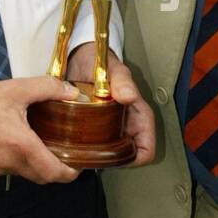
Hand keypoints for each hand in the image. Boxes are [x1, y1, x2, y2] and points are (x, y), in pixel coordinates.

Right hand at [0, 77, 83, 184]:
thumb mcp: (16, 89)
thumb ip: (49, 88)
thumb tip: (73, 93)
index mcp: (22, 146)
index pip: (55, 173)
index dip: (72, 172)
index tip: (80, 163)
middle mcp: (10, 163)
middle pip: (43, 177)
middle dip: (57, 169)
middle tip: (66, 153)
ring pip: (27, 174)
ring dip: (38, 165)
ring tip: (44, 144)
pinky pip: (11, 170)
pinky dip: (20, 162)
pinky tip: (20, 143)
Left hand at [65, 44, 155, 167]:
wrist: (80, 57)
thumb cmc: (102, 61)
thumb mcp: (114, 69)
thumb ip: (122, 81)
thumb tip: (129, 96)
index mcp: (139, 117)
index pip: (145, 150)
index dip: (133, 158)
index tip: (114, 156)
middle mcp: (127, 125)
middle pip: (125, 156)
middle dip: (111, 160)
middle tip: (91, 155)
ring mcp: (111, 128)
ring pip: (109, 154)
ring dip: (96, 156)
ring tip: (80, 150)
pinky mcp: (95, 127)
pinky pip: (94, 146)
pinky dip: (85, 148)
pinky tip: (72, 143)